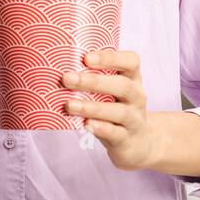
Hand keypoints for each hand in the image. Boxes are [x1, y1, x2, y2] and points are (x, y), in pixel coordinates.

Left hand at [62, 49, 156, 170]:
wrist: (138, 142)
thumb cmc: (117, 108)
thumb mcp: (112, 91)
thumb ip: (94, 79)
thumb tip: (60, 69)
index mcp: (133, 78)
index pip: (131, 61)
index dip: (110, 58)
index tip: (86, 58)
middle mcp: (137, 96)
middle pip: (123, 85)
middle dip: (93, 81)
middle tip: (67, 79)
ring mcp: (134, 119)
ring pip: (119, 111)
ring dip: (92, 107)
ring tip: (70, 104)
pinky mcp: (127, 139)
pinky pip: (115, 133)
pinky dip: (101, 128)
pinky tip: (86, 124)